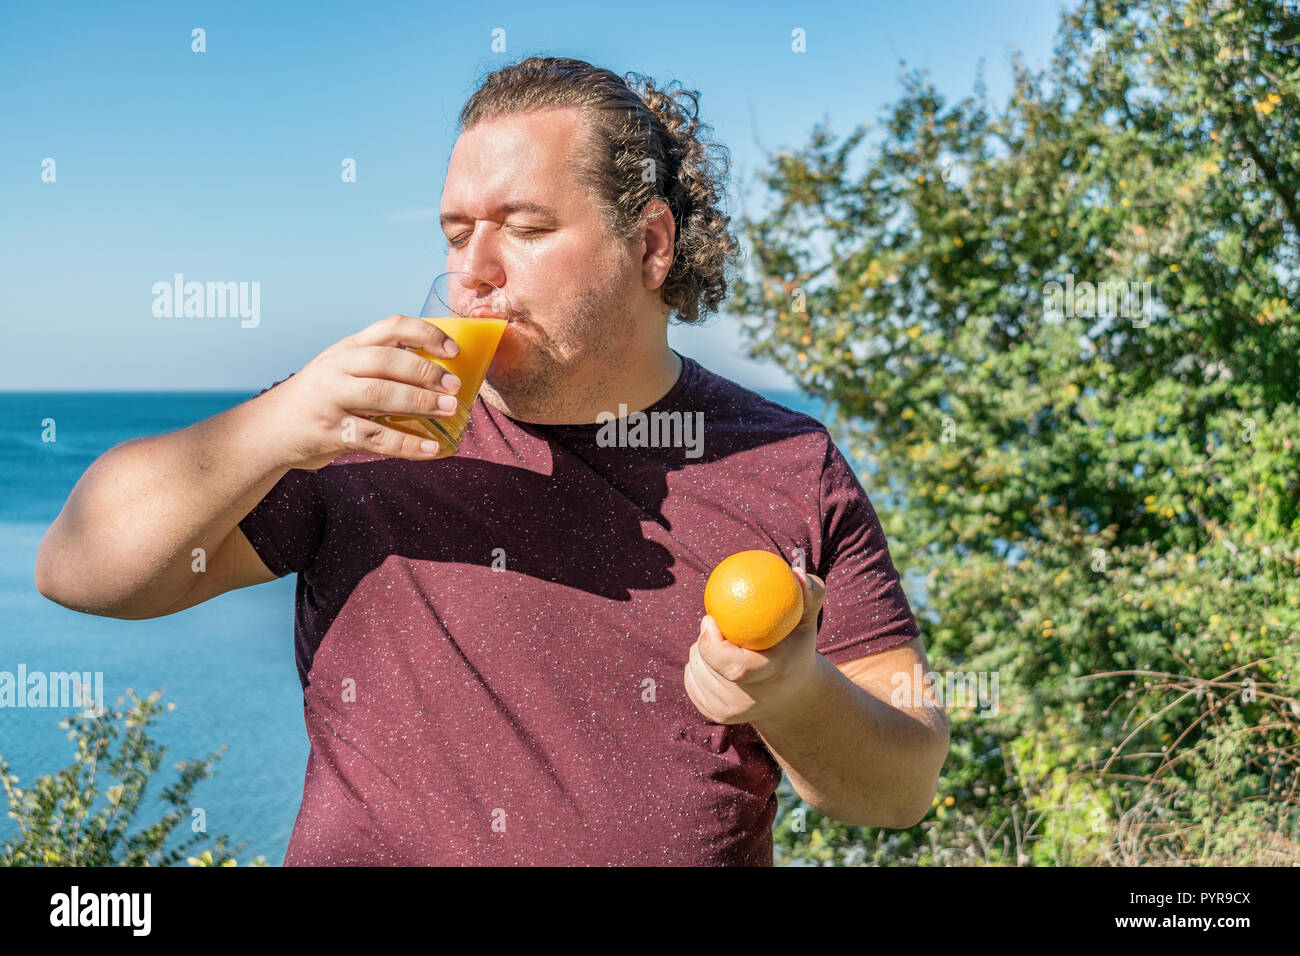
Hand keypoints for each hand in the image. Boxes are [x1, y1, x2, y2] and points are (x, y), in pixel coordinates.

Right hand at [259, 314, 465, 468]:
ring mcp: (330, 398)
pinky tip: (431, 448)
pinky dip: (406, 444)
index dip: (425, 334)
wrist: (267, 430)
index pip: (390, 327)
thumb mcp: (342, 371)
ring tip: (449, 411)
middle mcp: (338, 367)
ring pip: (380, 395)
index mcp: (348, 348)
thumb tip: (438, 380)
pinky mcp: (329, 431)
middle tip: (454, 387)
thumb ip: (379, 368)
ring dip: (420, 402)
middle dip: (425, 371)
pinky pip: (374, 437)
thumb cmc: (318, 400)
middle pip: (386, 360)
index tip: (452, 350)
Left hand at [683, 567, 826, 725]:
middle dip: (703, 640)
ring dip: (700, 650)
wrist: (791, 694)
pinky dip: (696, 664)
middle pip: (709, 666)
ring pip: (696, 670)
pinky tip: (712, 657)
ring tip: (720, 641)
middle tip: (711, 622)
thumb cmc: (795, 644)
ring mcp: (733, 711)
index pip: (735, 668)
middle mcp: (753, 699)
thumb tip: (794, 572)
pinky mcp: (716, 715)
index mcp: (774, 674)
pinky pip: (690, 681)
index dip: (713, 645)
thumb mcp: (807, 618)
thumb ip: (809, 592)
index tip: (710, 619)